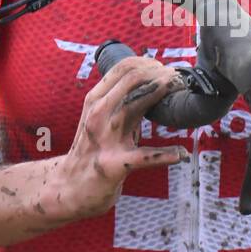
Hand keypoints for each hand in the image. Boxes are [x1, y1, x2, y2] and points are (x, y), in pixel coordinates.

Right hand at [53, 55, 188, 218]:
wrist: (70, 187)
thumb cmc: (91, 150)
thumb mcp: (101, 118)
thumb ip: (124, 102)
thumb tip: (154, 83)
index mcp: (95, 100)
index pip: (124, 68)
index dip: (150, 64)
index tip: (167, 71)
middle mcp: (97, 114)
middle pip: (132, 79)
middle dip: (161, 75)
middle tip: (179, 80)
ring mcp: (104, 139)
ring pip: (135, 106)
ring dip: (162, 94)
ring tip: (180, 93)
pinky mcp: (114, 165)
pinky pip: (143, 158)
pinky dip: (164, 155)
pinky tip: (180, 154)